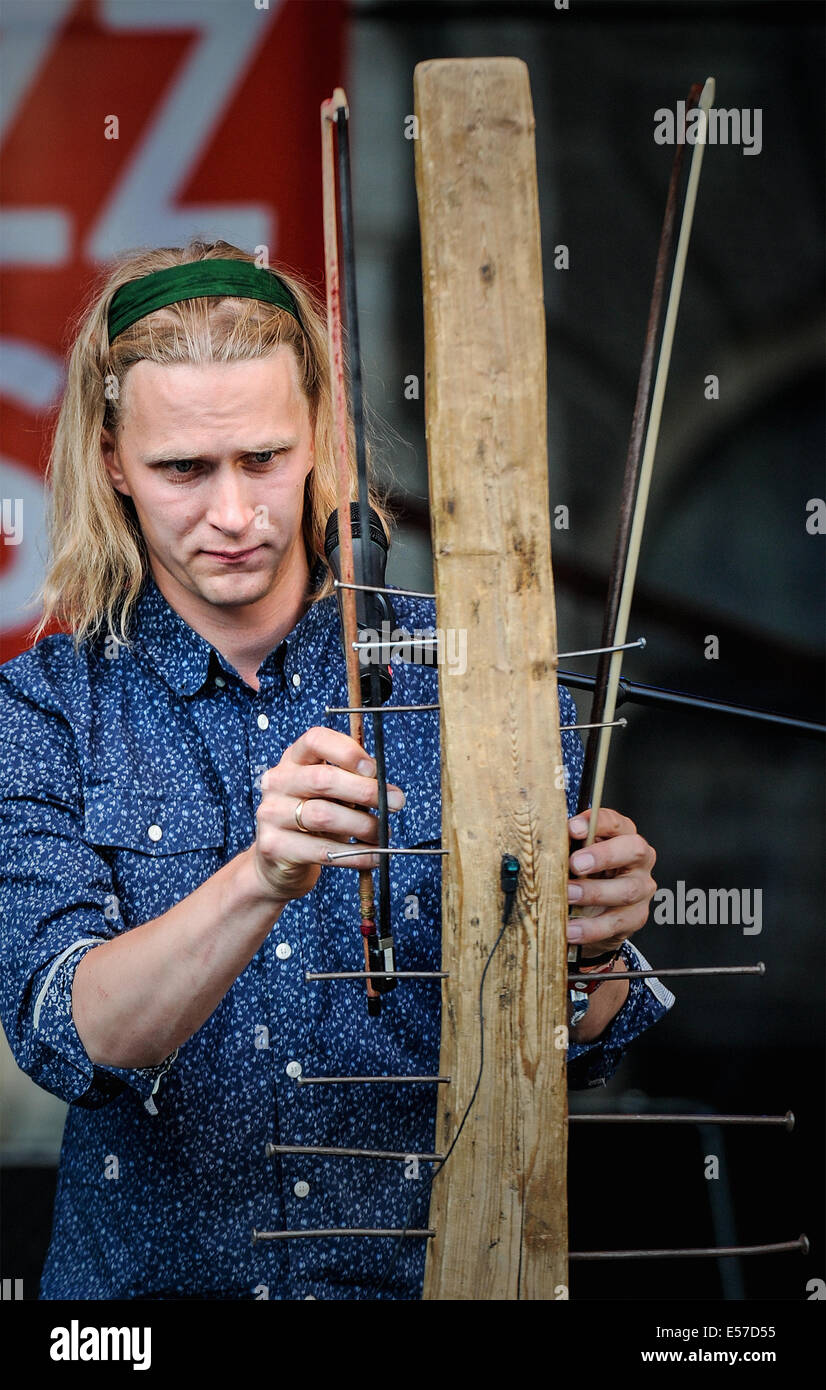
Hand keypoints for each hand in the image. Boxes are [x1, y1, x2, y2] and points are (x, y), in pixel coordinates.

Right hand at [251, 726, 404, 902]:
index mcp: (294, 759)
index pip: (315, 740)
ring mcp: (272, 813)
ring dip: (362, 825)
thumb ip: (354, 782)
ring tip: (381, 833)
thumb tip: (388, 790)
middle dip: (366, 791)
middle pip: (323, 779)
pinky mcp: (274, 845)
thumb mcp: (332, 792)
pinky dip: (355, 855)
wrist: (279, 858)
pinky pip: (322, 851)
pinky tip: (372, 855)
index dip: (347, 751)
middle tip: (395, 802)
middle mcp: (278, 781)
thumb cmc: (314, 818)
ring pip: (323, 816)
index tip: (373, 769)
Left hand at [566, 807, 656, 957]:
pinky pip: (616, 923)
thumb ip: (568, 845)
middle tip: (575, 863)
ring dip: (594, 893)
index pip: (616, 822)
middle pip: (633, 850)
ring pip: (626, 890)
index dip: (596, 823)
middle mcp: (639, 860)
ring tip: (568, 896)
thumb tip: (545, 840)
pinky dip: (590, 928)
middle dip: (603, 855)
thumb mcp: (576, 854)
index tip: (572, 828)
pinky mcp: (635, 917)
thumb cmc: (584, 874)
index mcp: (624, 836)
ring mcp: (641, 889)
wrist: (593, 911)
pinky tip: (570, 929)